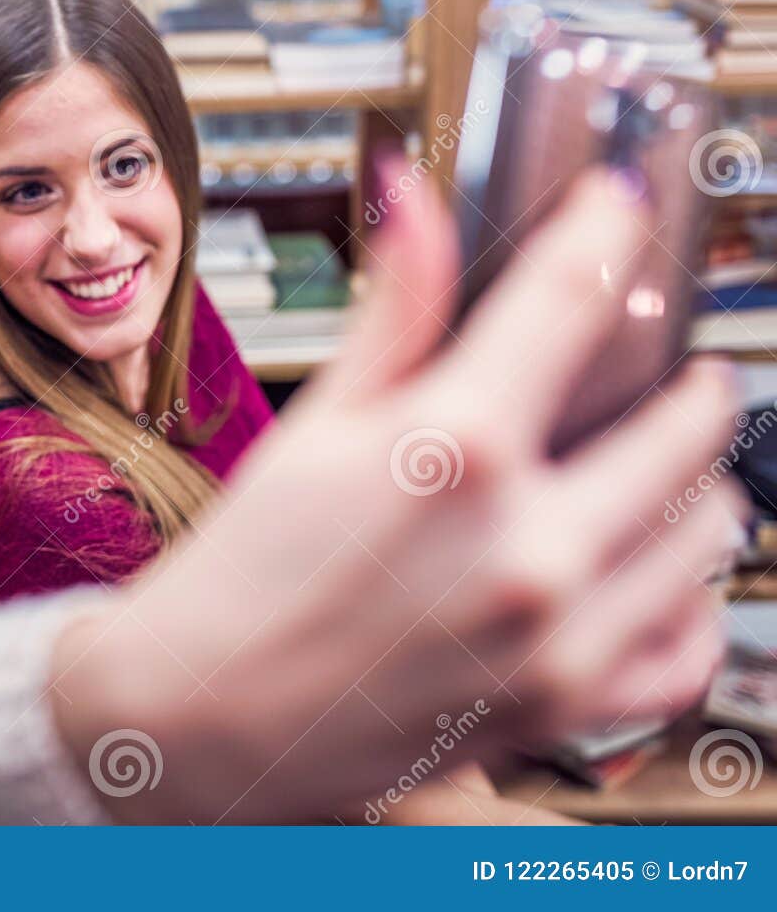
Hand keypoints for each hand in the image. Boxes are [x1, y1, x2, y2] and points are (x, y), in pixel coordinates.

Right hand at [51, 167, 741, 821]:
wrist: (204, 715)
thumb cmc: (245, 572)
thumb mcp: (315, 424)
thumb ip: (394, 310)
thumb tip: (411, 196)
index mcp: (452, 448)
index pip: (571, 296)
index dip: (605, 231)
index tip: (618, 211)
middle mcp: (524, 541)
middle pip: (683, 423)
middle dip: (685, 380)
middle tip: (674, 370)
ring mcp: (556, 633)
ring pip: (706, 532)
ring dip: (696, 486)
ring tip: (661, 474)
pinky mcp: (564, 709)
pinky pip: (688, 650)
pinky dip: (687, 607)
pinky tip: (654, 576)